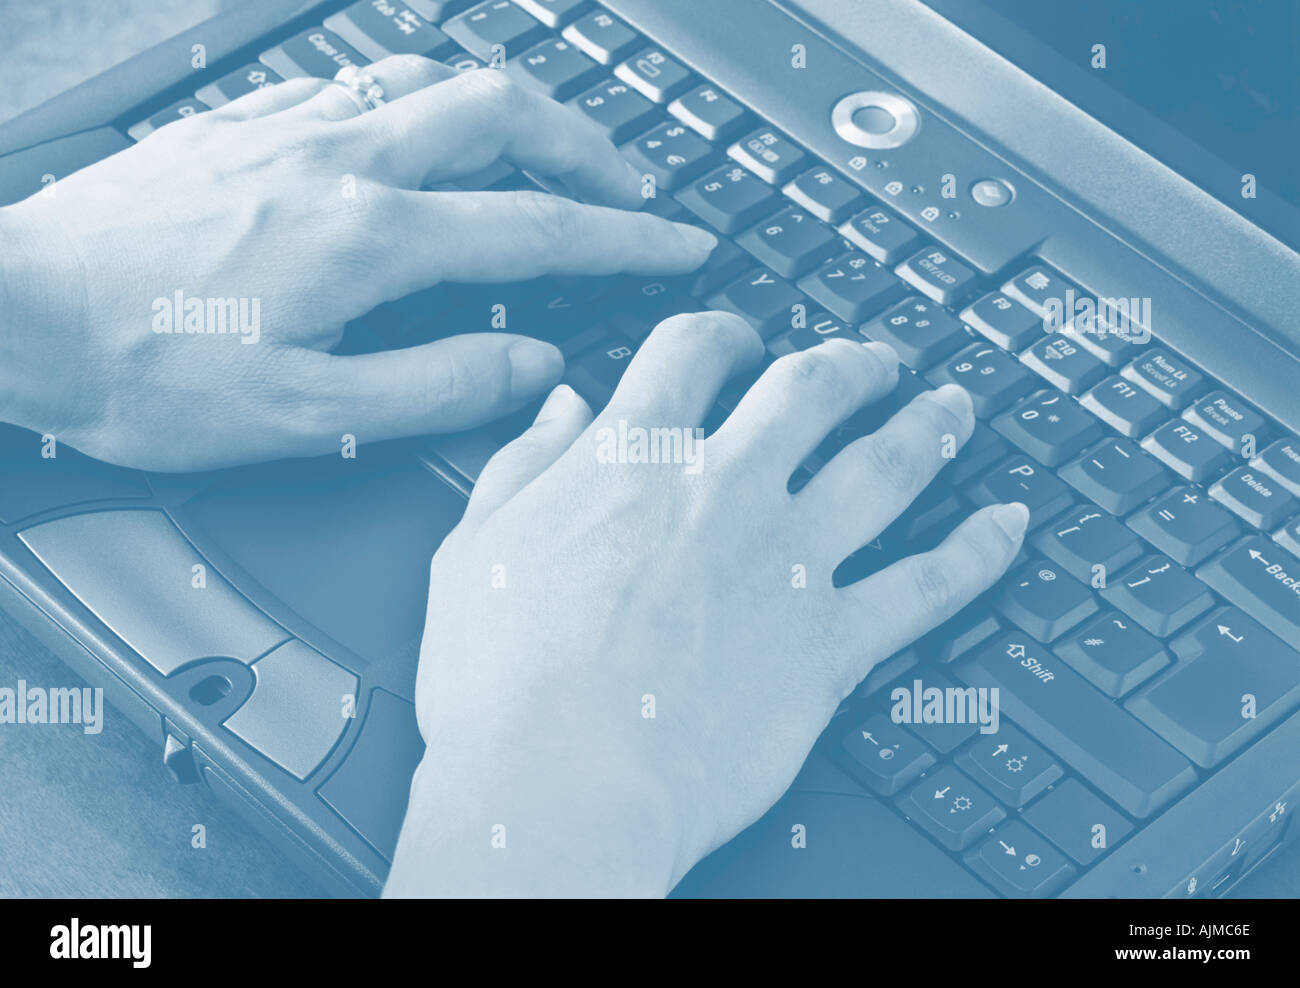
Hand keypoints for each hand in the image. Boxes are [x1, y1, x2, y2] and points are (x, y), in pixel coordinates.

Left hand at [0, 56, 715, 470]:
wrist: (10, 309)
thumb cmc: (142, 369)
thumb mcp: (306, 414)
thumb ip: (438, 384)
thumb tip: (531, 360)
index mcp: (370, 236)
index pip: (540, 223)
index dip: (628, 236)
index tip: (681, 242)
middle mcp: (341, 158)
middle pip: (503, 111)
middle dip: (586, 146)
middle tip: (625, 189)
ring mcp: (291, 127)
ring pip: (435, 79)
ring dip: (512, 113)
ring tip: (544, 155)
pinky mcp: (245, 123)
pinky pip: (363, 81)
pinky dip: (425, 102)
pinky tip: (421, 138)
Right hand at [386, 313, 1028, 896]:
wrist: (561, 779)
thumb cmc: (502, 681)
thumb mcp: (475, 547)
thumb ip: (524, 462)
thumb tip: (560, 403)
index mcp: (635, 458)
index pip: (694, 352)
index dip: (722, 332)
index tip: (734, 339)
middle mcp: (726, 491)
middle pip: (813, 389)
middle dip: (849, 362)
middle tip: (870, 359)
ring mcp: (790, 562)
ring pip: (888, 464)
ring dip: (931, 424)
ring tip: (955, 404)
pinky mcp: (833, 643)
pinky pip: (931, 583)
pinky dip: (981, 549)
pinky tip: (1009, 524)